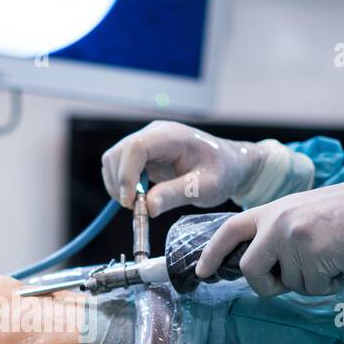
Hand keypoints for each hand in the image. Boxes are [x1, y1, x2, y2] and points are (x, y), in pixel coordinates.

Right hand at [101, 120, 262, 215]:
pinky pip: (119, 167)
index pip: (136, 148)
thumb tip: (148, 208)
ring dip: (118, 185)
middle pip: (118, 154)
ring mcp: (146, 142)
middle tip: (137, 208)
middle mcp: (154, 134)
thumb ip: (176, 195)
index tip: (130, 203)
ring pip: (113, 160)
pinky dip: (121, 185)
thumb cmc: (223, 172)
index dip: (126, 175)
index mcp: (171, 136)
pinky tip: (140, 197)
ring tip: (140, 204)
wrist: (230, 164)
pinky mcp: (142, 154)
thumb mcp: (206, 188)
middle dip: (119, 183)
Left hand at [196, 177, 343, 296]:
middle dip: (265, 285)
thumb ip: (278, 234)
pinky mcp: (313, 256)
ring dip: (310, 282)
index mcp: (271, 210)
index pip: (230, 231)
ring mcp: (293, 239)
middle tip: (288, 283)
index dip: (213, 253)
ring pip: (288, 284)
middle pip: (250, 269)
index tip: (203, 272)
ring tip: (331, 258)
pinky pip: (313, 289)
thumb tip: (266, 267)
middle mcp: (276, 223)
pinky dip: (329, 286)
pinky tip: (342, 265)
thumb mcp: (303, 212)